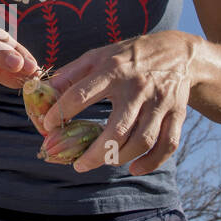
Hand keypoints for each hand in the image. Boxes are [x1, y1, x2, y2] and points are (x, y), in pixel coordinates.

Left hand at [41, 31, 197, 174]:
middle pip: (117, 129)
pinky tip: (134, 168)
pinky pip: (167, 144)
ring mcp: (160, 102)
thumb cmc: (128, 56)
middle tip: (78, 165)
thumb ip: (70, 74)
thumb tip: (42, 91)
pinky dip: (152, 162)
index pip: (81, 94)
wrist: (176, 52)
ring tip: (103, 161)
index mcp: (113, 70)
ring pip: (142, 140)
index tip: (48, 126)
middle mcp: (137, 87)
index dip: (61, 112)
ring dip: (120, 158)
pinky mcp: (177, 114)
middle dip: (95, 153)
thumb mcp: (98, 56)